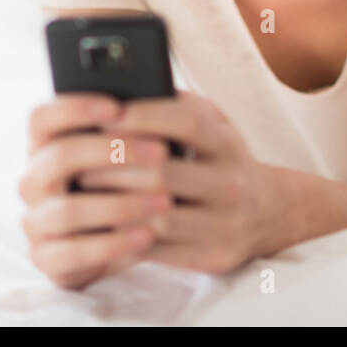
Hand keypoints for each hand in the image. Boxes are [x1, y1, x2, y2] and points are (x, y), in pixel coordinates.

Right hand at [18, 93, 172, 289]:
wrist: (124, 237)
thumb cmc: (128, 181)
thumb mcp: (127, 152)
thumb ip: (130, 128)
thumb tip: (157, 100)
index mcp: (46, 146)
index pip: (41, 117)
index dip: (75, 108)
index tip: (117, 107)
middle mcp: (34, 181)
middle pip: (59, 157)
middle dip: (112, 152)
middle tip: (161, 152)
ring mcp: (36, 222)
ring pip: (66, 210)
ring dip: (120, 204)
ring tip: (165, 200)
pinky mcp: (47, 259)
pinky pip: (73, 253)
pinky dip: (114, 243)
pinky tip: (149, 234)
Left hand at [72, 90, 278, 274]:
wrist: (268, 212)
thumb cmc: (220, 159)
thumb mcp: (213, 125)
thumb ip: (178, 107)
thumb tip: (123, 89)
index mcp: (228, 143)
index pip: (188, 122)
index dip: (145, 116)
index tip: (106, 114)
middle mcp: (231, 183)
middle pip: (162, 174)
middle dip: (113, 166)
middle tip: (78, 161)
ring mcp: (224, 224)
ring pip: (156, 217)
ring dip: (112, 204)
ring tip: (84, 192)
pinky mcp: (212, 257)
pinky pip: (157, 250)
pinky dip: (124, 237)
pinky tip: (102, 223)